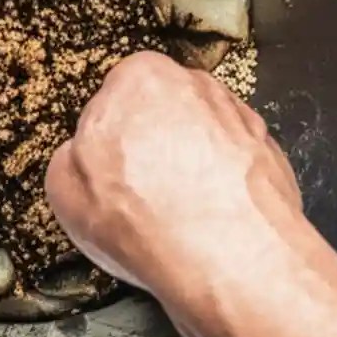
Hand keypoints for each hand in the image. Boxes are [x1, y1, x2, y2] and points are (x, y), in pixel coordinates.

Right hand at [45, 51, 302, 296]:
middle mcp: (196, 85)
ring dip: (191, 169)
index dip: (108, 142)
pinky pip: (234, 167)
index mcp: (140, 77)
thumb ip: (72, 158)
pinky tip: (211, 223)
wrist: (230, 258)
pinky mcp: (272, 154)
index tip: (107, 175)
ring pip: (202, 140)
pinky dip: (224, 189)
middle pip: (164, 114)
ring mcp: (239, 118)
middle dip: (153, 149)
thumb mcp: (65, 190)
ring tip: (177, 217)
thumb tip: (82, 158)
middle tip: (140, 198)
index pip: (114, 99)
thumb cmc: (144, 218)